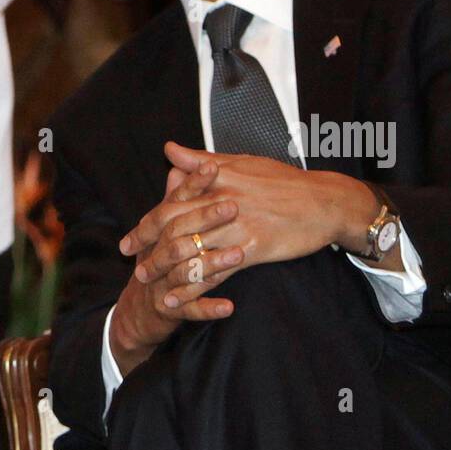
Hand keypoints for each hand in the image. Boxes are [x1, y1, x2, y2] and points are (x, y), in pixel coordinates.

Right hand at [108, 158, 237, 377]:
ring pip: (186, 270)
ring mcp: (162, 282)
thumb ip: (174, 200)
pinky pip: (190, 309)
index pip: (175, 202)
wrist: (137, 312)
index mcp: (160, 232)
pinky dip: (209, 308)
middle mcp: (157, 254)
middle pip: (179, 232)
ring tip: (239, 254)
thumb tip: (177, 167)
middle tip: (234, 206)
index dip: (193, 184)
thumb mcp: (163, 232)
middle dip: (206, 218)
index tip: (213, 166)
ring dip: (212, 263)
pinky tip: (229, 307)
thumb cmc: (157, 264)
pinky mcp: (170, 309)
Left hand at [138, 141, 396, 277]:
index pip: (170, 205)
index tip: (128, 240)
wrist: (322, 200)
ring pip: (191, 250)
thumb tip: (169, 150)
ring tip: (146, 283)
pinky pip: (216, 271)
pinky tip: (178, 299)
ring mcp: (235, 227)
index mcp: (215, 182)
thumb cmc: (282, 180)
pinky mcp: (252, 249)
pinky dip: (193, 287)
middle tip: (131, 264)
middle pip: (173, 229)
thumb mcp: (239, 162)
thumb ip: (200, 161)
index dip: (145, 224)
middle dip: (148, 248)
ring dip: (165, 269)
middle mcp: (220, 203)